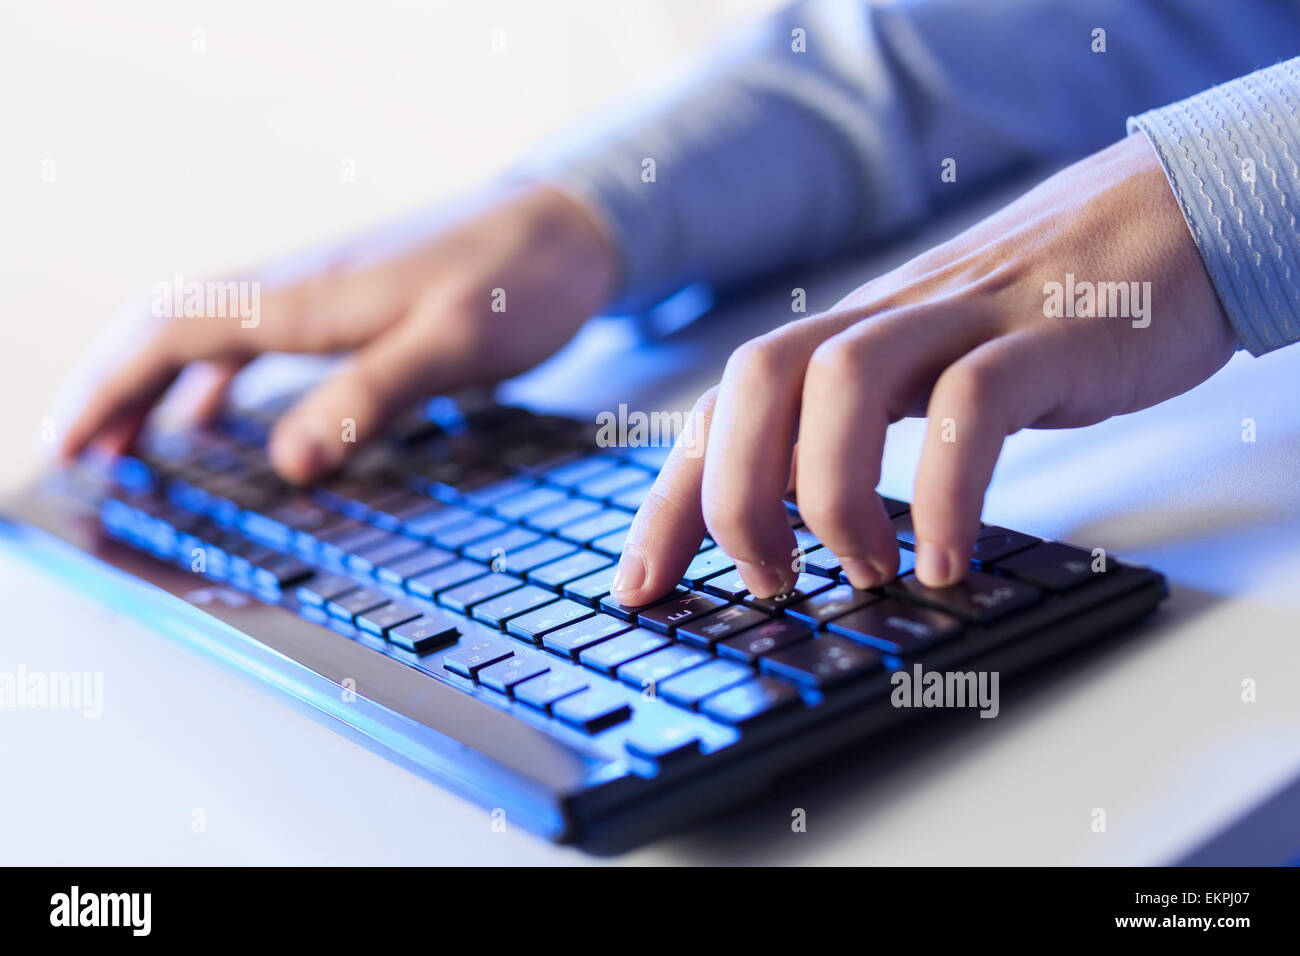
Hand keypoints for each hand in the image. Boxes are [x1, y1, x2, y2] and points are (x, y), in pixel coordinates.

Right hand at [60, 184, 616, 482]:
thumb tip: (289, 462)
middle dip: (110, 388)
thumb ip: (372, 399)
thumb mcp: (452, 349)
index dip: (110, 388)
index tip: (69, 447)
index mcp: (306, 299)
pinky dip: (211, 381)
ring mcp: (318, 293)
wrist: (566, 227)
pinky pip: (250, 339)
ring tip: (124, 448)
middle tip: (76, 456)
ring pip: (202, 332)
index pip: (171, 332)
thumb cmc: (518, 284)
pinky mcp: (346, 304)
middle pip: (167, 326)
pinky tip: (216, 421)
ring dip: (151, 386)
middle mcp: (297, 289)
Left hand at [611, 132, 1237, 600]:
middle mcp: (886, 320)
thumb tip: (812, 533)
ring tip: (860, 571)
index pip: (728, 410)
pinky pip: (974, 403)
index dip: (670, 500)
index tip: (640, 587)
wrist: (1170, 215)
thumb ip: (870, 428)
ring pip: (843, 381)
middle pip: (757, 381)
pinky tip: (949, 561)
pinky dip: (946, 489)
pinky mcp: (1046, 336)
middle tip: (767, 583)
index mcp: (850, 338)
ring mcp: (963, 319)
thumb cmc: (1040, 318)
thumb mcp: (932, 370)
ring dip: (830, 494)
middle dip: (732, 496)